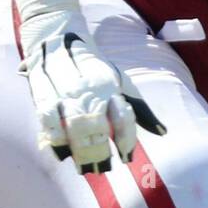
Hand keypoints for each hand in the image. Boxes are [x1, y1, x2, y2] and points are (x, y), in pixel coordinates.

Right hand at [19, 17, 166, 173]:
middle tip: (102, 168)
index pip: (123, 115)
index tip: (126, 157)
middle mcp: (90, 89)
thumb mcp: (122, 83)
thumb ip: (139, 109)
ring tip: (84, 168)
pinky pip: (47, 119)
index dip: (126, 139)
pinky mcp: (44, 94)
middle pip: (97, 125)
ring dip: (79, 151)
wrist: (60, 38)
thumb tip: (163, 132)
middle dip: (100, 151)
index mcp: (111, 85)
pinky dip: (54, 139)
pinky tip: (61, 154)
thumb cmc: (96, 69)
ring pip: (74, 125)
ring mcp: (66, 92)